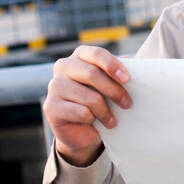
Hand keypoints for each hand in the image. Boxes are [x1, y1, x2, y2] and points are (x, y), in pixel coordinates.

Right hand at [44, 45, 131, 165]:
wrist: (81, 129)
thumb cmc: (98, 100)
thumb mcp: (109, 84)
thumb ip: (118, 72)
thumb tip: (133, 63)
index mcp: (79, 55)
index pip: (97, 54)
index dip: (113, 65)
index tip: (128, 80)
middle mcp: (63, 66)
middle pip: (92, 74)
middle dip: (114, 90)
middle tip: (127, 103)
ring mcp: (54, 86)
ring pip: (88, 97)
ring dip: (105, 111)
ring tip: (112, 120)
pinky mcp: (51, 106)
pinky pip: (80, 112)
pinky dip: (93, 119)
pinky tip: (96, 123)